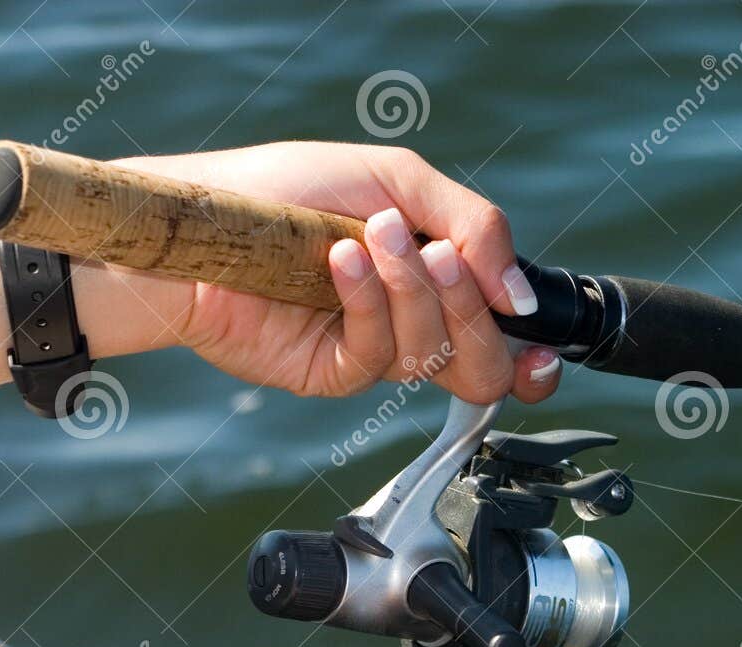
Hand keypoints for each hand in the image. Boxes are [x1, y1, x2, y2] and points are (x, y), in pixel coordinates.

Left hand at [125, 142, 561, 403]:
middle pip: (484, 361)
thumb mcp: (398, 180)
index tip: (539, 348)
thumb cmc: (288, 190)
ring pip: (435, 357)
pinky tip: (336, 260)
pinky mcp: (333, 372)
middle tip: (436, 253)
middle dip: (467, 304)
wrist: (203, 221)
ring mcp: (375, 352)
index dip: (532, 357)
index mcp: (441, 280)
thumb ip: (476, 227)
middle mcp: (415, 323)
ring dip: (412, 289)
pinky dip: (366, 300)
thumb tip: (521, 297)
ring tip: (371, 235)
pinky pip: (376, 355)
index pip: (506, 338)